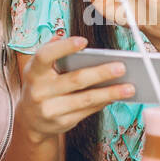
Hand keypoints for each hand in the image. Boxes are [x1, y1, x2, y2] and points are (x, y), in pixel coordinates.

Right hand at [18, 33, 133, 140]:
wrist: (30, 118)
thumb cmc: (41, 84)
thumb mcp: (39, 68)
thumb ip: (52, 50)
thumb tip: (68, 37)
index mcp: (34, 72)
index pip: (45, 56)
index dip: (63, 48)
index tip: (84, 41)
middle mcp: (39, 91)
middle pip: (75, 80)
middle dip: (101, 73)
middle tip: (122, 67)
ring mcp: (50, 109)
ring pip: (86, 99)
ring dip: (110, 93)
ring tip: (130, 88)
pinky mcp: (61, 123)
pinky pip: (87, 111)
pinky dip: (103, 102)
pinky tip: (117, 96)